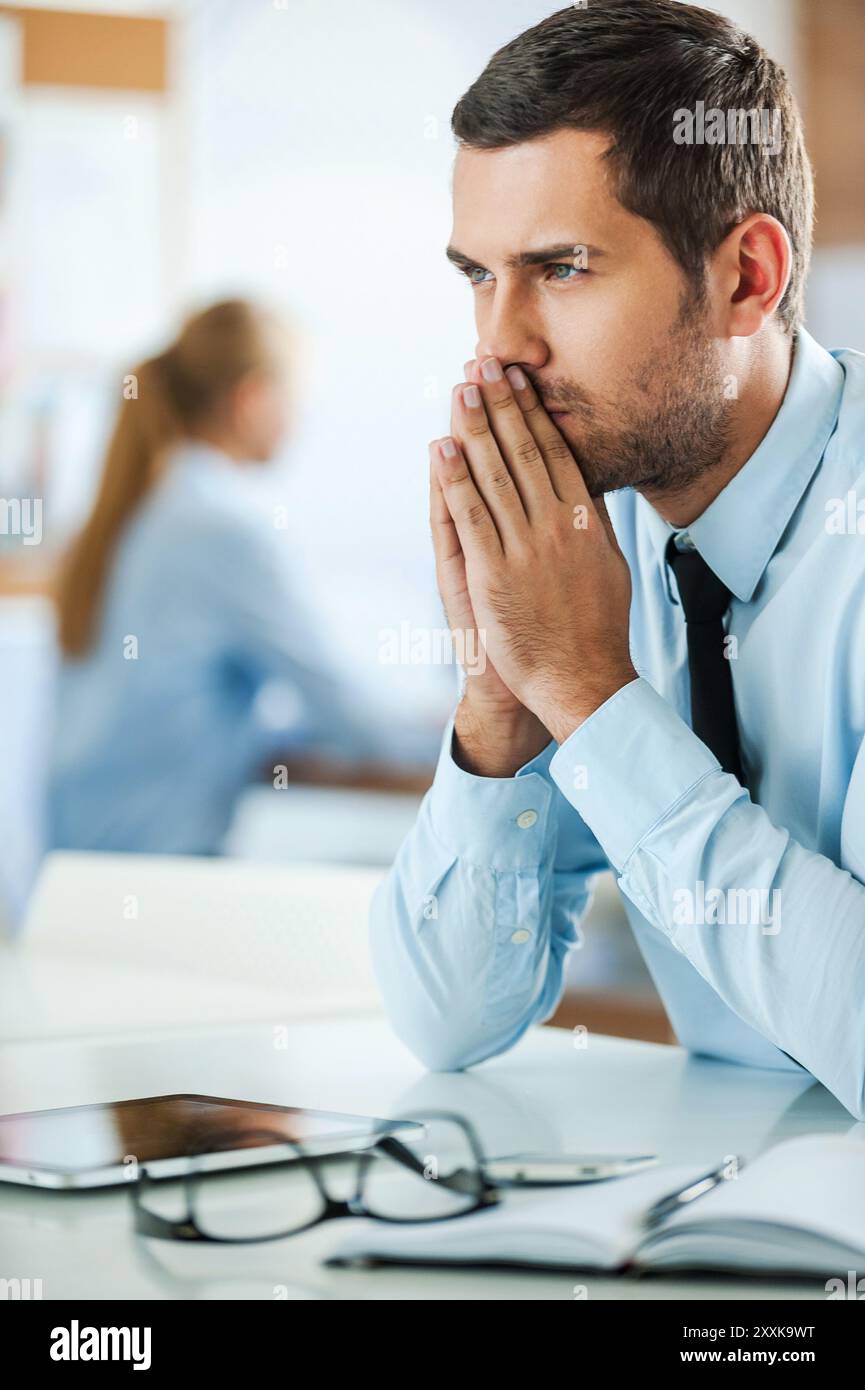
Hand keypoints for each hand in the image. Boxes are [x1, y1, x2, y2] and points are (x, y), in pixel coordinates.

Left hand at [434, 355, 636, 746]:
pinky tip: (442, 447)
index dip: (533, 411)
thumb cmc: (597, 628)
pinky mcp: (493, 575)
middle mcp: (555, 527)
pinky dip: (454, 479)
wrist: (583, 681)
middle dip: (501, 403)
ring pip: (494, 474)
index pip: (556, 451)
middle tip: (484, 361)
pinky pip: (470, 516)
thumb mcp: (609, 565)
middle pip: (525, 451)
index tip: (518, 378)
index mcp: (584, 521)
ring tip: (461, 388)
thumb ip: (593, 520)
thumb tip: (587, 480)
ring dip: (474, 427)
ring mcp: (524, 549)